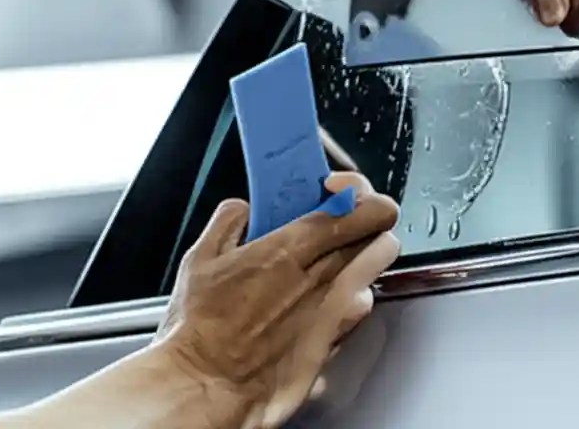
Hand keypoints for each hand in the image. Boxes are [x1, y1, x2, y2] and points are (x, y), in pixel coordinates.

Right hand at [154, 173, 399, 427]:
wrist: (207, 387)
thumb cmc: (199, 332)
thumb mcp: (200, 260)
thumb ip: (229, 222)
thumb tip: (243, 209)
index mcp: (290, 249)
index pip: (360, 206)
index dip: (359, 190)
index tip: (338, 190)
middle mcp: (321, 278)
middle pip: (379, 233)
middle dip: (366, 220)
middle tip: (345, 219)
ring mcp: (333, 310)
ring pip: (376, 269)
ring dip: (364, 257)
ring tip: (340, 256)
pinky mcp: (334, 339)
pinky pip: (359, 306)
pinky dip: (349, 296)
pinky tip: (323, 299)